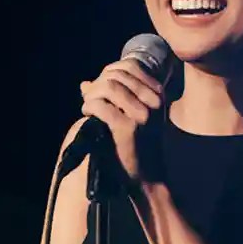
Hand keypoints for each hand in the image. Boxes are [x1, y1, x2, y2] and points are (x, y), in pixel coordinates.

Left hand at [79, 60, 164, 181]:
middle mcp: (153, 102)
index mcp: (158, 95)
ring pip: (108, 87)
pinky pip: (101, 106)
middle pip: (117, 75)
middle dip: (98, 84)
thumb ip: (112, 97)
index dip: (108, 71)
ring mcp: (142, 114)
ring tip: (88, 107)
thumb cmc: (138, 146)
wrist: (148, 177)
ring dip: (92, 95)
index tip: (99, 86)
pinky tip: (87, 115)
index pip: (130, 66)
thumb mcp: (134, 116)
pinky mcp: (127, 127)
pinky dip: (89, 107)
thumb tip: (84, 83)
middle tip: (90, 99)